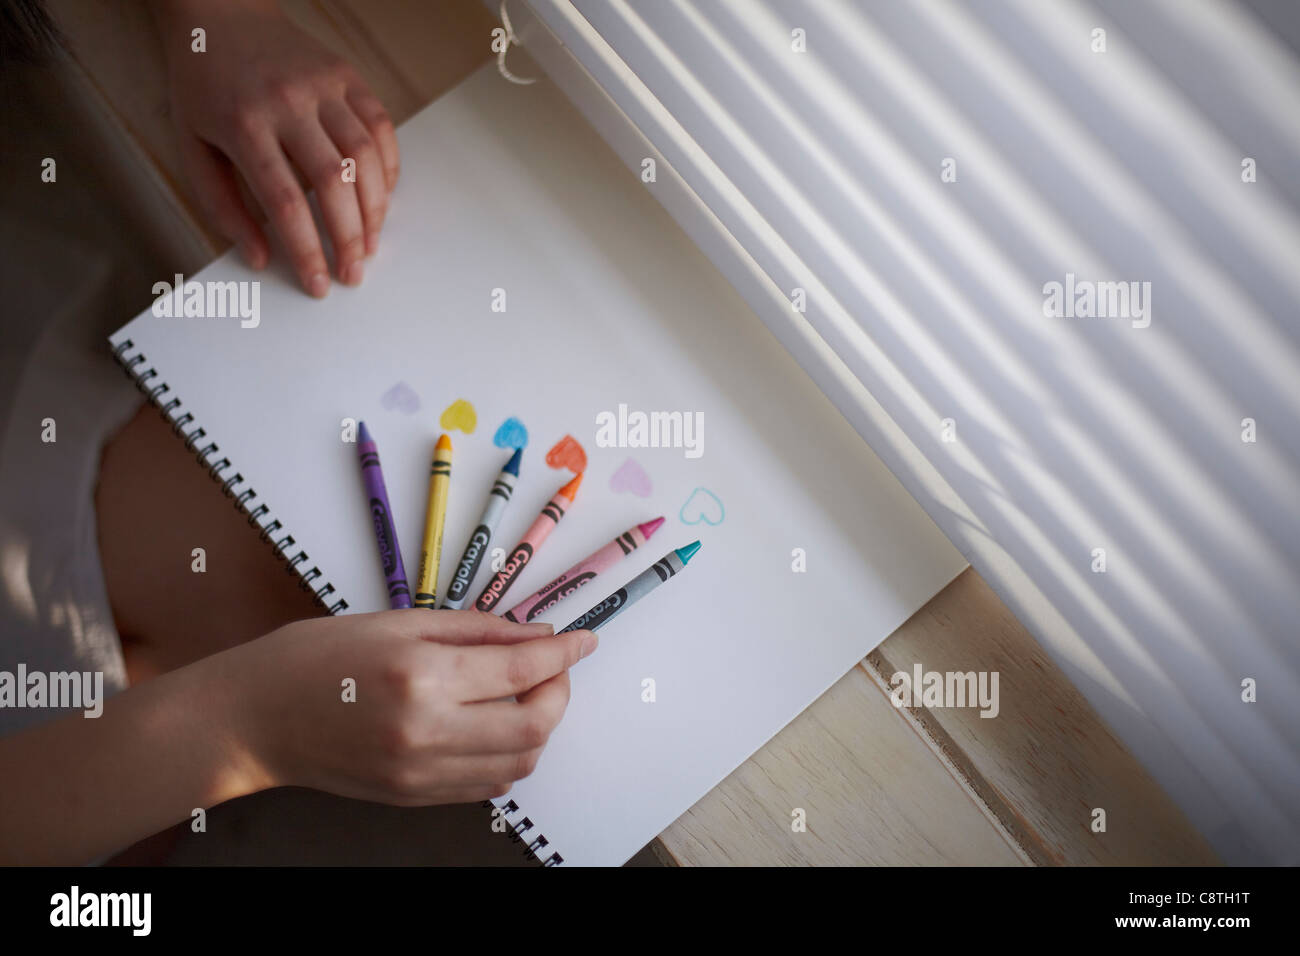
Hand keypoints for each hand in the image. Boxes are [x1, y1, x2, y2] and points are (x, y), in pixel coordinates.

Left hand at [150, 0, 399, 295]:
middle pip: (335, 183)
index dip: (308, 251)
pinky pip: (381, 128)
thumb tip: (260, 256)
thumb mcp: (192, 147)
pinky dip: (387, 168)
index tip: (319, 284)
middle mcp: (288, 103)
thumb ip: (222, 207)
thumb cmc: (204, 86)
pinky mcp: (348, 76)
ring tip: (371, 242)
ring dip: (375, 209)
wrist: (220, 14)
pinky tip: (380, 197)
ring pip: (366, 157)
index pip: (286, 202)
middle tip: (354, 272)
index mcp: (244, 124)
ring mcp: (324, 86)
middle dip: (350, 238)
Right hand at [227, 610, 597, 804]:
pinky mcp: (415, 796)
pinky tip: (495, 724)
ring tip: (523, 692)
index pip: (522, 666)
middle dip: (559, 690)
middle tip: (553, 665)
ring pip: (520, 760)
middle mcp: (427, 730)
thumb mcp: (396, 621)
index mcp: (421, 675)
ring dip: (540, 725)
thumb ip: (474, 630)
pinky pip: (489, 784)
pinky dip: (509, 754)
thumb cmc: (315, 658)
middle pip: (535, 724)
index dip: (564, 652)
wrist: (254, 720)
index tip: (583, 639)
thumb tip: (536, 634)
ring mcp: (421, 772)